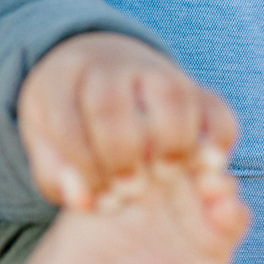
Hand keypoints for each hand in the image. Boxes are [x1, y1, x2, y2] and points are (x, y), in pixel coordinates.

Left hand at [18, 33, 237, 208]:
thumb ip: (58, 177)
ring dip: (172, 142)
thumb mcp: (46, 141)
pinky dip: (217, 137)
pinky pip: (214, 105)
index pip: (67, 122)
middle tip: (130, 188)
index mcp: (64, 78)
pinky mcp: (192, 88)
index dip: (84, 167)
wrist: (98, 63)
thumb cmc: (69, 116)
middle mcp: (109, 67)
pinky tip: (207, 167)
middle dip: (120, 154)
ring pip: (170, 93)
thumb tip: (87, 200)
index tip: (99, 195)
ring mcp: (154, 71)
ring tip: (166, 175)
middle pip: (111, 104)